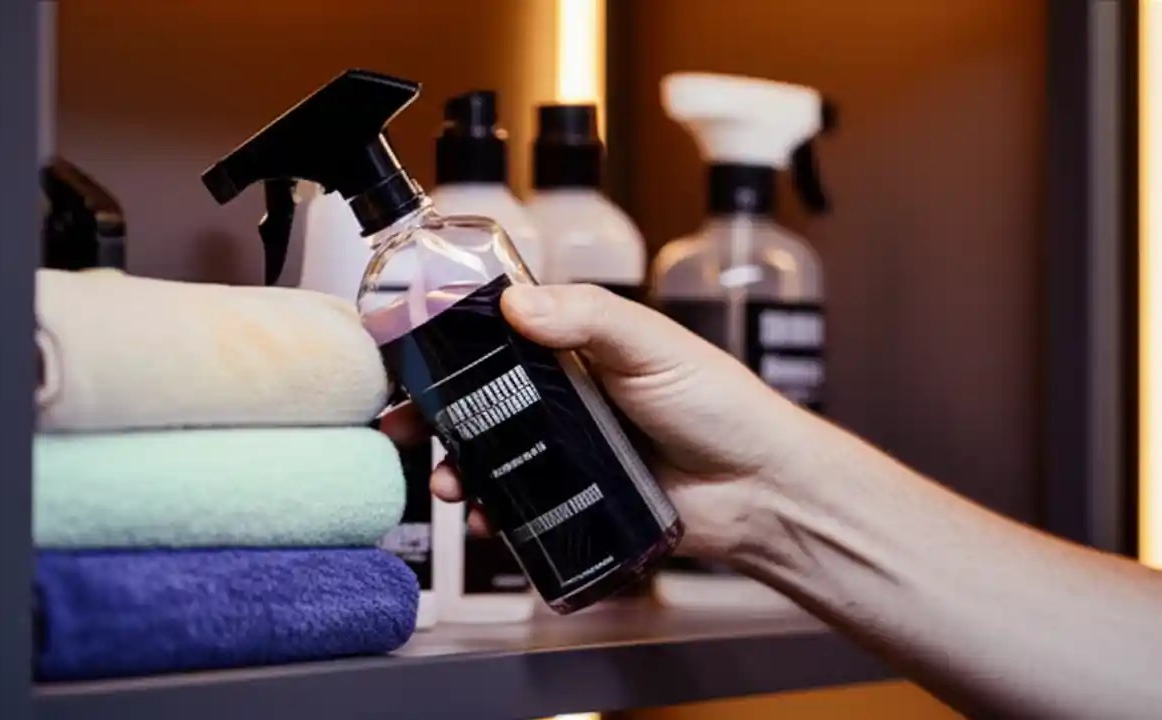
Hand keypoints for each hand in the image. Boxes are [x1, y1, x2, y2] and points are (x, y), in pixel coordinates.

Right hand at [383, 284, 801, 557]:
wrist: (762, 490)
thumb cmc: (719, 405)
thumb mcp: (651, 345)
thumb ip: (587, 318)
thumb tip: (516, 304)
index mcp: (577, 348)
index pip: (498, 336)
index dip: (449, 343)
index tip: (406, 350)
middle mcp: (565, 398)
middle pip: (481, 401)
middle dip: (434, 414)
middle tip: (399, 424)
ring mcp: (568, 452)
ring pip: (493, 458)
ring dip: (457, 469)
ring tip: (448, 484)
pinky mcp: (576, 502)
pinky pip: (521, 508)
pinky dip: (495, 515)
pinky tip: (485, 520)